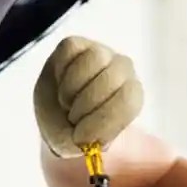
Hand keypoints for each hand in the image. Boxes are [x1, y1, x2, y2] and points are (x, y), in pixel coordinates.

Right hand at [33, 35, 143, 158]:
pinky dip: (59, 72)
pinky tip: (60, 84)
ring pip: (94, 60)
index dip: (103, 120)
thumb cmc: (75, 129)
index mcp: (131, 97)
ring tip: (67, 102)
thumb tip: (88, 139)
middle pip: (111, 80)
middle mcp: (123, 71)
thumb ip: (92, 139)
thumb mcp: (84, 142)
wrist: (55, 116)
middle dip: (85, 106)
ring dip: (72, 89)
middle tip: (72, 118)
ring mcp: (101, 54)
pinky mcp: (76, 44)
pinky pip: (69, 52)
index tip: (81, 136)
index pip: (128, 101)